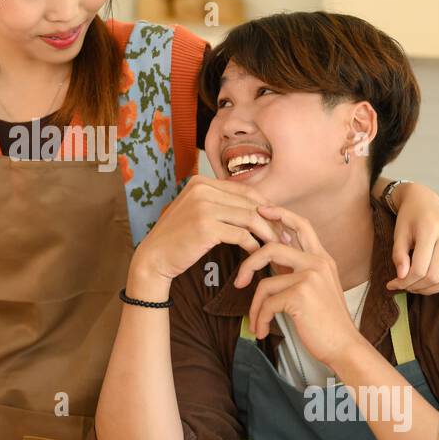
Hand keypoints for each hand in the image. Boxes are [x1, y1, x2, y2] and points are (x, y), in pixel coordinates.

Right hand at [130, 175, 280, 290]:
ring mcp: (203, 206)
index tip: (278, 223)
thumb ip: (220, 204)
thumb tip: (257, 207)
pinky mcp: (206, 226)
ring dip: (267, 234)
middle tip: (285, 237)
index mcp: (201, 181)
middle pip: (250, 202)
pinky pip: (241, 235)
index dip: (265, 207)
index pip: (245, 191)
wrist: (154, 257)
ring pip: (250, 217)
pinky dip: (252, 246)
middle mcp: (202, 189)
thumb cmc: (178, 238)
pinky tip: (255, 254)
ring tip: (275, 247)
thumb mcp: (197, 212)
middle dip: (271, 221)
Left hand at [233, 206, 360, 366]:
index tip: (260, 210)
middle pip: (272, 247)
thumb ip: (297, 272)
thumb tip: (271, 262)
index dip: (280, 214)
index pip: (301, 225)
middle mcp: (317, 262)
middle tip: (239, 281)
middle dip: (249, 262)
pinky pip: (267, 302)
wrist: (344, 346)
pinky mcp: (300, 294)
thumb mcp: (316, 289)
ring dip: (256, 306)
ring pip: (265, 282)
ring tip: (258, 322)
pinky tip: (262, 330)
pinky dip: (260, 318)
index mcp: (322, 258)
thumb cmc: (326, 322)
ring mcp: (310, 277)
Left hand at [385, 185, 438, 293]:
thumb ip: (398, 255)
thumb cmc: (409, 218)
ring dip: (431, 289)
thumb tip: (401, 278)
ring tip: (417, 285)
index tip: (392, 284)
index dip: (404, 282)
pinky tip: (435, 281)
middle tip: (403, 285)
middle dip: (415, 286)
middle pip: (434, 276)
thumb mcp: (399, 233)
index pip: (419, 268)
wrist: (427, 202)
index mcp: (431, 229)